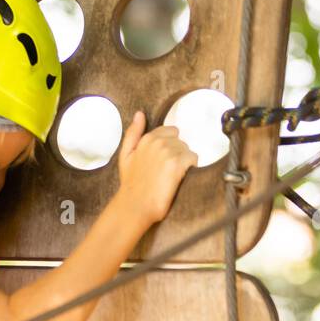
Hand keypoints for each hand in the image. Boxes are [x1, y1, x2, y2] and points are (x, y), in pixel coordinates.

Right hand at [113, 110, 198, 227]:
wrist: (134, 206)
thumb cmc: (131, 184)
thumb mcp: (125, 156)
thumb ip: (133, 133)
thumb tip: (139, 114)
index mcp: (147, 138)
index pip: (170, 132)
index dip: (169, 147)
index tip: (162, 161)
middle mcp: (158, 142)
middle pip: (181, 142)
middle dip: (176, 155)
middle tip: (165, 172)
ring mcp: (168, 152)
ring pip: (187, 150)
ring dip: (183, 163)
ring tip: (170, 177)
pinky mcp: (177, 164)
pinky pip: (193, 159)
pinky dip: (189, 169)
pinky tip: (178, 179)